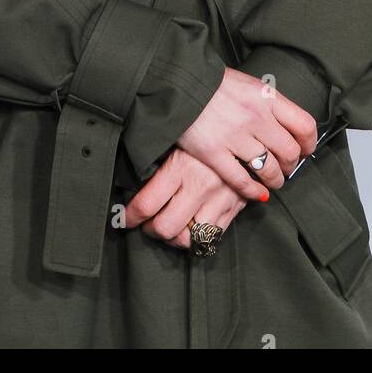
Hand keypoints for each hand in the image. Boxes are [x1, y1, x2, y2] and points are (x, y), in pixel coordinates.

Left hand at [122, 146, 252, 249]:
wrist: (247, 131)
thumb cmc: (204, 134)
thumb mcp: (178, 142)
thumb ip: (160, 166)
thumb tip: (132, 187)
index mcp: (180, 166)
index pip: (146, 204)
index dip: (130, 217)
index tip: (124, 219)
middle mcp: (200, 186)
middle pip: (166, 228)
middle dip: (151, 230)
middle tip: (147, 225)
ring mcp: (218, 200)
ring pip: (189, 240)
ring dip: (174, 239)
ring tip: (169, 228)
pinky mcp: (234, 209)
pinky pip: (211, 239)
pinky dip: (198, 240)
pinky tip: (191, 228)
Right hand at [175, 67, 318, 199]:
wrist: (176, 82)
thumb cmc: (212, 82)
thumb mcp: (247, 83)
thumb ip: (267, 102)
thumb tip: (286, 124)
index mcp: (265, 96)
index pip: (304, 125)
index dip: (309, 143)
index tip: (305, 149)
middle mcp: (255, 116)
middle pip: (289, 151)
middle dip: (291, 165)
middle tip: (286, 168)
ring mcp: (234, 136)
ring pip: (268, 169)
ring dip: (275, 180)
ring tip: (272, 181)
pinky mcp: (213, 152)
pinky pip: (242, 180)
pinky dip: (253, 190)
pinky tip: (257, 192)